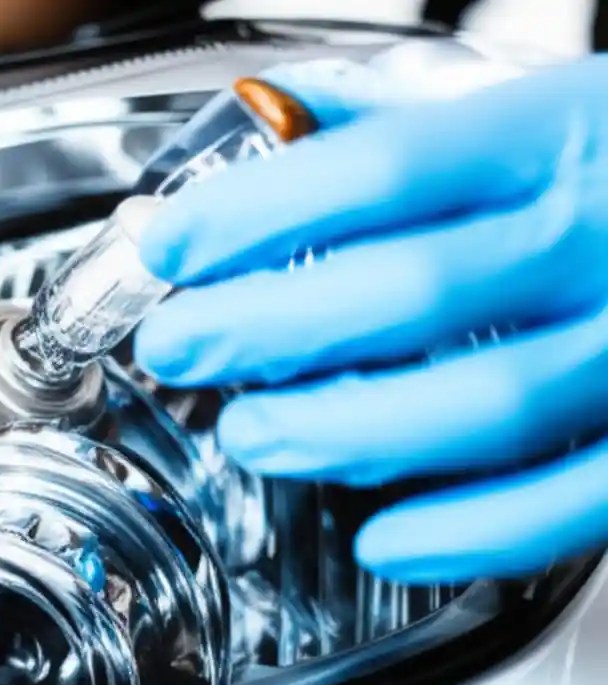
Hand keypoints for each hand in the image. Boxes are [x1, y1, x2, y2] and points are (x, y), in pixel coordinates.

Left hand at [134, 54, 607, 583]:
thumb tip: (275, 114)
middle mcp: (599, 235)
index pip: (379, 171)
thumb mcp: (542, 96)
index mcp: (559, 134)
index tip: (172, 247)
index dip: (254, 215)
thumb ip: (407, 111)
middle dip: (263, 329)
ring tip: (252, 433)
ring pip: (480, 407)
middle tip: (179, 347)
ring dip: (340, 433)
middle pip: (407, 294)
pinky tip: (382, 537)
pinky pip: (569, 501)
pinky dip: (469, 533)